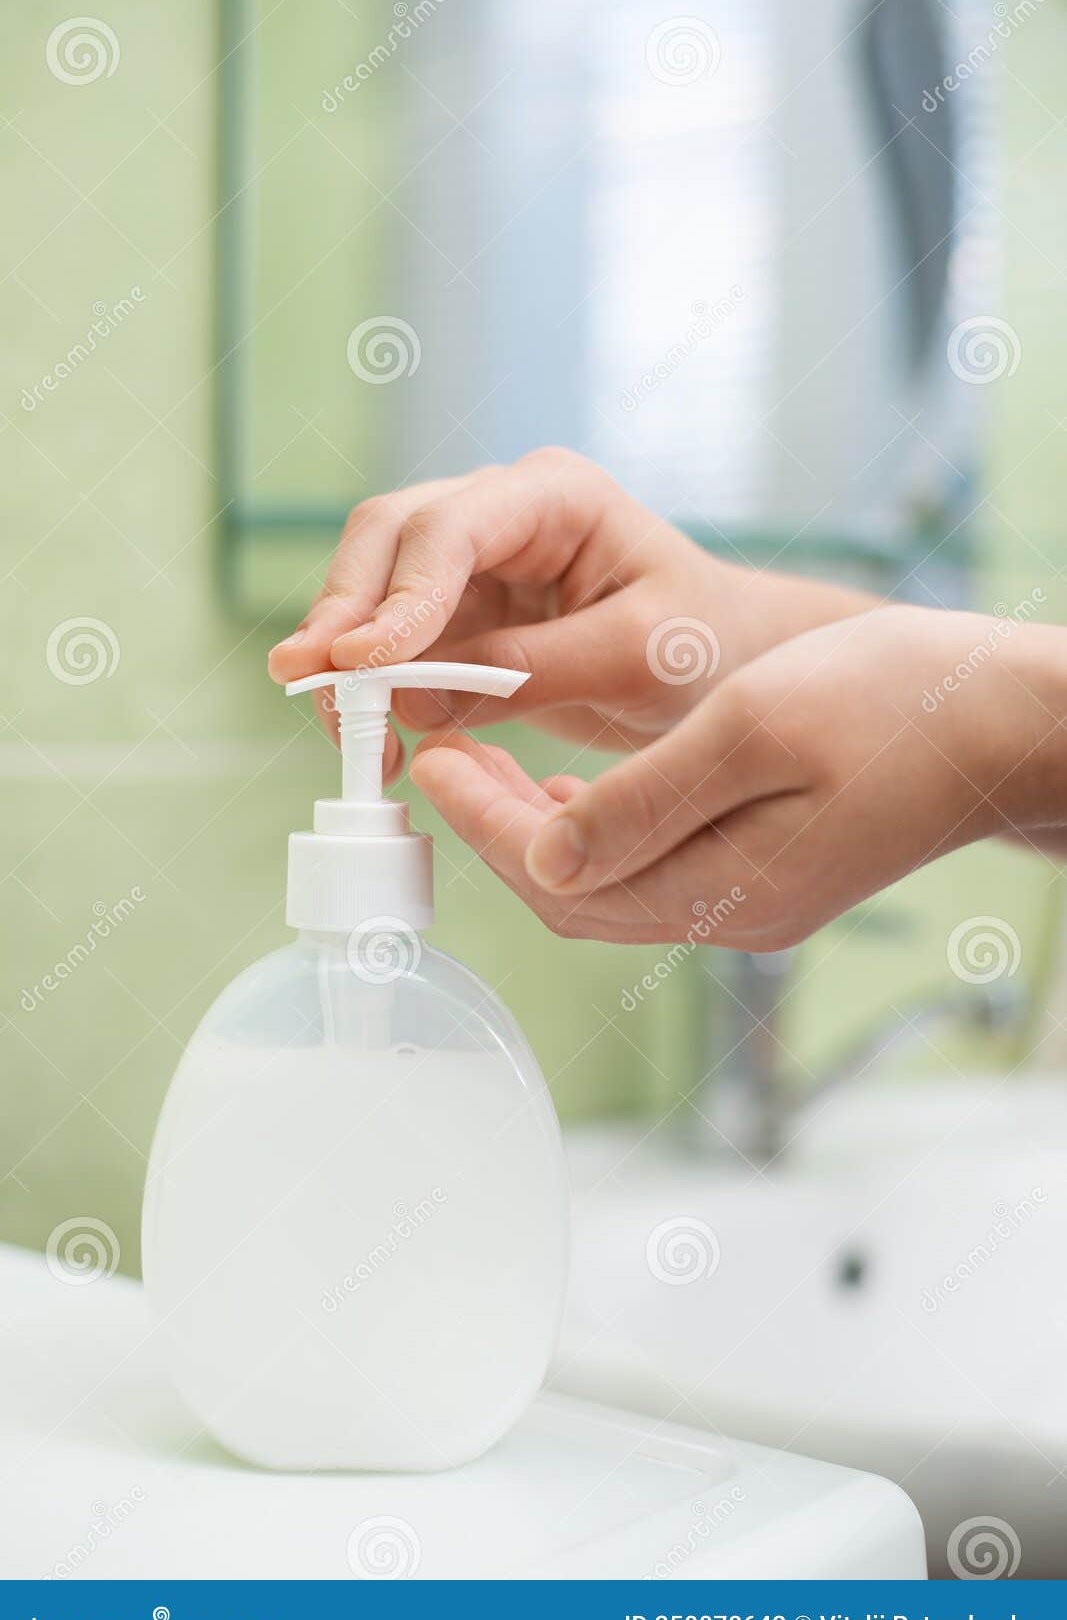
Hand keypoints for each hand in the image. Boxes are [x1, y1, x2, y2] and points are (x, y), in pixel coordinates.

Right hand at [267, 449, 871, 778]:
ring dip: (345, 662)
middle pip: (385, 540)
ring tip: (346, 736)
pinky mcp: (457, 618)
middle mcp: (498, 513)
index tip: (357, 662)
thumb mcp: (638, 660)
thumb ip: (532, 670)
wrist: (724, 667)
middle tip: (305, 683)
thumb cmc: (702, 645)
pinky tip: (371, 742)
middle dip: (342, 615)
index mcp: (555, 496)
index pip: (450, 530)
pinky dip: (371, 691)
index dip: (396, 596)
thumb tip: (416, 703)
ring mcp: (470, 563)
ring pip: (371, 591)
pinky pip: (392, 646)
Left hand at [408, 604, 1066, 947]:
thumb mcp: (756, 727)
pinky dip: (593, 832)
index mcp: (725, 887)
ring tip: (484, 761)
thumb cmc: (896, 704)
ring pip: (607, 889)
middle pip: (575, 897)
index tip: (427, 762)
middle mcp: (730, 915)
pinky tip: (568, 787)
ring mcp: (750, 903)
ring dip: (534, 831)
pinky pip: (651, 872)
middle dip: (494, 830)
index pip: (562, 879)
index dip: (481, 823)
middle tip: (440, 754)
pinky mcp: (765, 878)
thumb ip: (645, 799)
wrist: (1004, 723)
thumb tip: (544, 854)